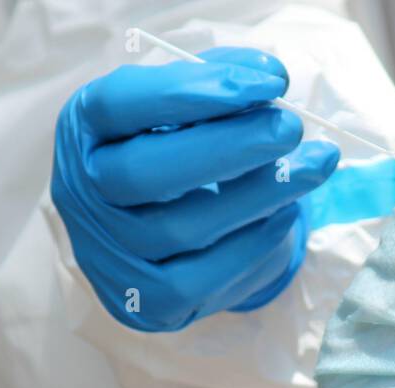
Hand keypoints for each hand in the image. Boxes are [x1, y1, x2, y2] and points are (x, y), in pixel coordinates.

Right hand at [52, 46, 339, 331]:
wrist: (163, 241)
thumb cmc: (177, 155)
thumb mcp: (186, 109)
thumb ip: (219, 84)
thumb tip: (268, 78)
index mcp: (83, 132)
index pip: (118, 104)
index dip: (190, 90)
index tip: (267, 81)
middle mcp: (82, 195)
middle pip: (145, 173)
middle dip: (228, 147)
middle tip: (290, 128)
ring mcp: (109, 256)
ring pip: (181, 227)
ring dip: (258, 194)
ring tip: (312, 166)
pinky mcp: (147, 302)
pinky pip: (202, 277)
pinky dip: (253, 243)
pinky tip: (285, 214)